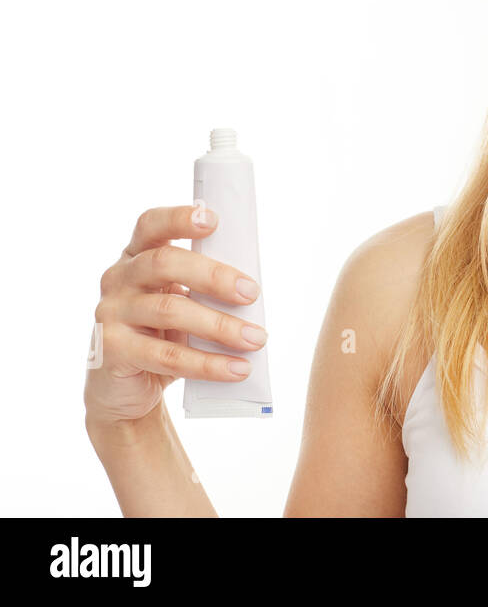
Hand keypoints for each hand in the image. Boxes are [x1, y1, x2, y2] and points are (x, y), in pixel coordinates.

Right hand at [85, 204, 267, 431]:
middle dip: (215, 276)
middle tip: (252, 293)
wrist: (126, 389)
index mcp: (138, 256)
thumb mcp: (183, 303)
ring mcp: (110, 313)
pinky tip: (237, 369)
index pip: (151, 225)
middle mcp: (118, 278)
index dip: (179, 219)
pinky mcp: (111, 350)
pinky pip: (167, 356)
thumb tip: (253, 288)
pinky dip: (208, 364)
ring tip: (256, 338)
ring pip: (170, 310)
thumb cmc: (164, 335)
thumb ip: (205, 287)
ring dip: (221, 325)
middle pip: (165, 263)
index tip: (213, 220)